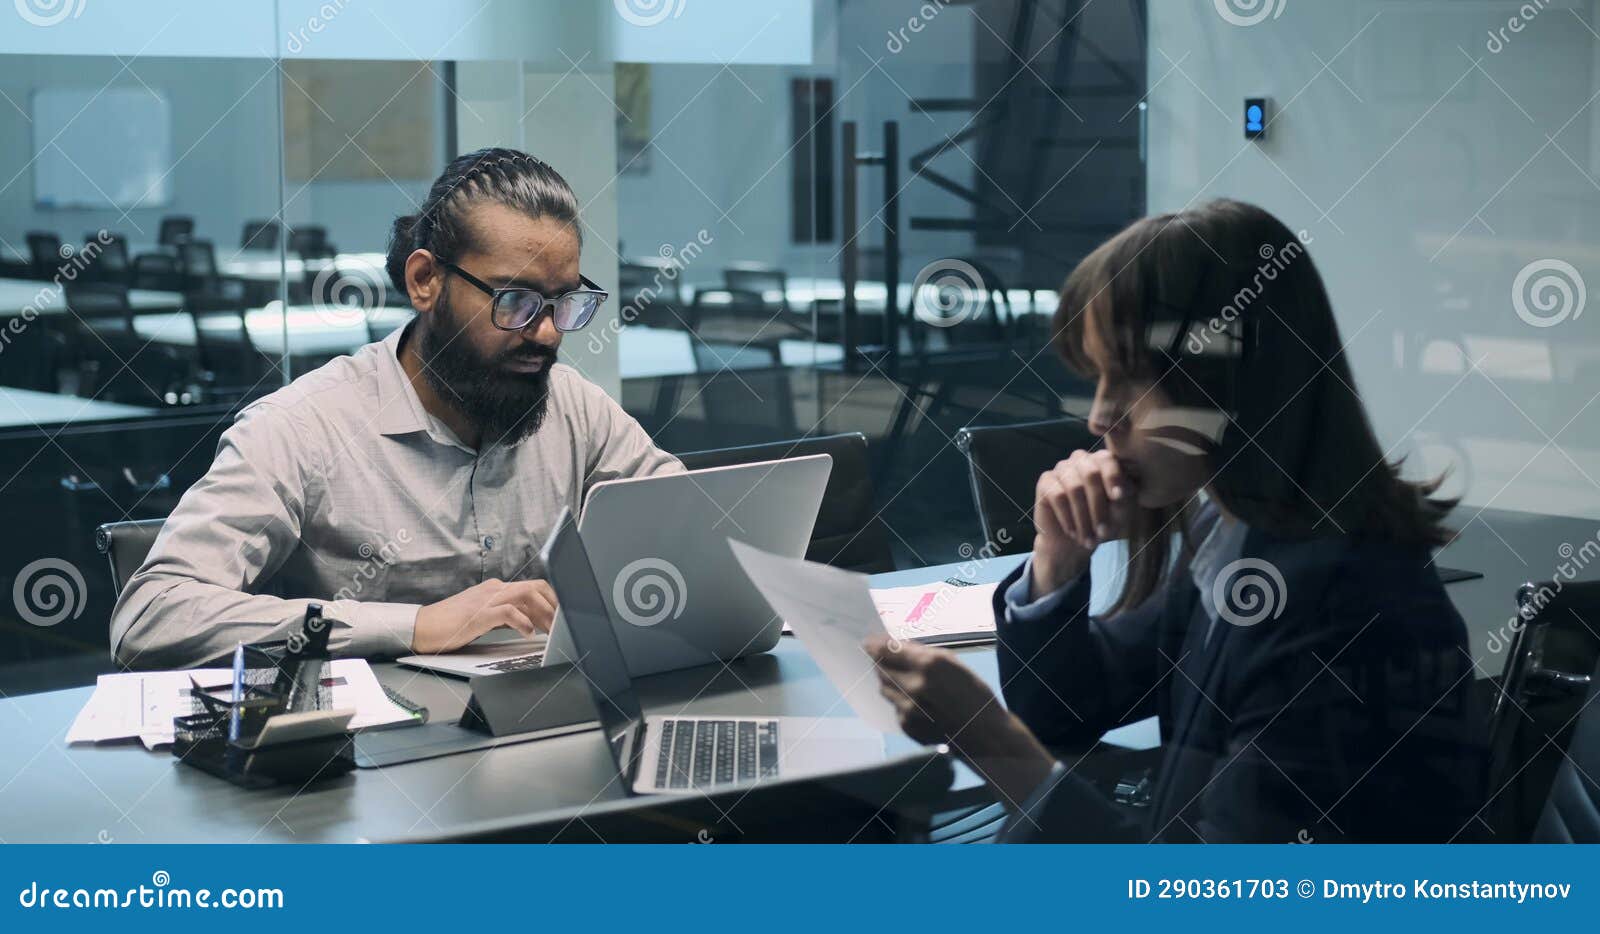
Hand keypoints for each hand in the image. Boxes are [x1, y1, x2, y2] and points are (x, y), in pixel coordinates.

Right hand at [411, 578, 558, 653]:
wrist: (422, 627)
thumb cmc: (451, 625)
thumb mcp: (485, 617)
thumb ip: (506, 616)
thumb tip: (531, 624)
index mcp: (496, 589)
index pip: (533, 587)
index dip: (552, 600)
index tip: (561, 616)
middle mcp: (494, 589)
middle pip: (536, 587)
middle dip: (554, 604)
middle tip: (562, 624)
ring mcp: (486, 600)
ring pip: (527, 595)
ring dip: (544, 612)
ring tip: (551, 629)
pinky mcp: (478, 614)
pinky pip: (509, 612)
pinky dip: (524, 622)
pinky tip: (529, 633)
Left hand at [865, 635, 1054, 805]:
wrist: (986, 736)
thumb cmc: (974, 695)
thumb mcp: (954, 664)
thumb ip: (922, 653)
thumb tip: (898, 645)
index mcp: (928, 665)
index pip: (887, 650)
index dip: (874, 644)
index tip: (868, 642)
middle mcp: (914, 686)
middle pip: (881, 669)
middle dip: (880, 662)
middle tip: (882, 658)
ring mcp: (908, 709)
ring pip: (884, 688)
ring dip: (889, 681)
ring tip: (905, 680)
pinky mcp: (906, 726)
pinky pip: (894, 707)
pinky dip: (900, 701)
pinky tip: (918, 702)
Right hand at [1032, 449, 1135, 594]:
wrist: (1074, 542)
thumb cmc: (1102, 523)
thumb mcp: (1119, 512)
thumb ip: (1123, 498)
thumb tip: (1122, 491)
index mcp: (1102, 460)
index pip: (1107, 459)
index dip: (1113, 477)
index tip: (1119, 497)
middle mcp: (1081, 460)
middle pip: (1091, 474)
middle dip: (1099, 505)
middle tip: (1103, 532)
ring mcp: (1061, 469)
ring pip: (1074, 488)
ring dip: (1083, 517)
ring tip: (1088, 539)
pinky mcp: (1046, 482)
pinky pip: (1058, 496)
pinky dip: (1068, 517)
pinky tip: (1073, 532)